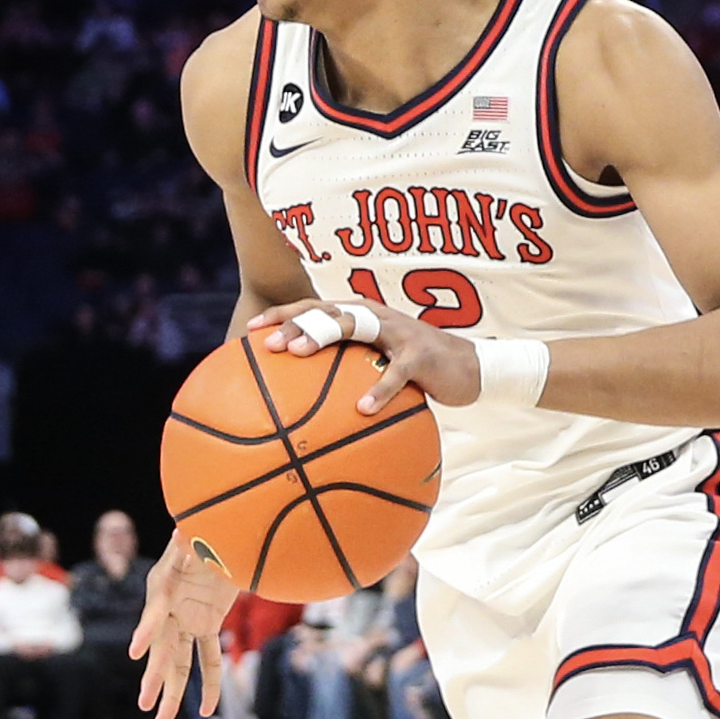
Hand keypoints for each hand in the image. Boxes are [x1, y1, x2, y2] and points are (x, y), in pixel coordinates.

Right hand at [129, 533, 237, 718]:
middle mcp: (169, 608)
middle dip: (154, 675)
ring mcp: (187, 619)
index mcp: (163, 586)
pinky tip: (206, 710)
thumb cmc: (205, 529)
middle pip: (161, 648)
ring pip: (178, 663)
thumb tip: (183, 533)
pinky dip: (209, 682)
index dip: (147, 630)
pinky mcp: (207, 625)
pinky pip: (207, 658)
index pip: (155, 612)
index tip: (136, 651)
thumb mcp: (198, 534)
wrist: (218, 531)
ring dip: (171, 692)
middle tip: (145, 702)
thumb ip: (191, 540)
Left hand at [249, 298, 476, 412]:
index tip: (251, 328)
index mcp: (359, 316)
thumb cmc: (413, 370)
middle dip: (295, 323)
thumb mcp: (375, 365)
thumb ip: (343, 372)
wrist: (468, 368)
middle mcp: (374, 316)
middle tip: (268, 343)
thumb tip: (298, 402)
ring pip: (354, 326)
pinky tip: (361, 410)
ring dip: (322, 337)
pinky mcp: (420, 355)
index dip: (283, 314)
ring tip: (296, 354)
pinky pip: (395, 374)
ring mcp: (397, 332)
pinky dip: (378, 391)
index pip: (314, 308)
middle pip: (327, 312)